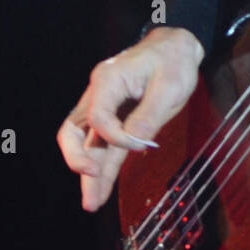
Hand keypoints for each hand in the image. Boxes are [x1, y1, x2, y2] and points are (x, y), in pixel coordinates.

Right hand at [56, 26, 203, 211]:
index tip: (142, 144)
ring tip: (92, 203)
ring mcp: (103, 106)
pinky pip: (103, 144)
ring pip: (85, 143)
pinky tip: (101, 187)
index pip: (99, 119)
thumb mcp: (169, 85)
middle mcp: (98, 94)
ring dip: (89, 173)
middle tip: (92, 179)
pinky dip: (103, 165)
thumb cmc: (173, 60)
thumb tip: (133, 145)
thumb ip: (148, 115)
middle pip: (72, 131)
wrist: (177, 45)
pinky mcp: (115, 117)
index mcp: (108, 80)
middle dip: (79, 160)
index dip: (117, 138)